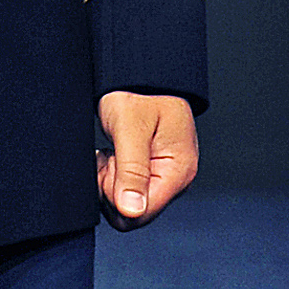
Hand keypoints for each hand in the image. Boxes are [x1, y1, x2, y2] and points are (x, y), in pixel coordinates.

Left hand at [96, 92, 197, 229]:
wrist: (141, 73)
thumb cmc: (140, 94)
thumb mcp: (130, 129)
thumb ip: (131, 172)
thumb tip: (132, 212)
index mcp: (179, 172)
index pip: (141, 214)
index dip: (116, 195)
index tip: (112, 164)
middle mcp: (176, 179)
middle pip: (132, 212)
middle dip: (111, 187)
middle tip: (111, 154)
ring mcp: (164, 177)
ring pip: (125, 202)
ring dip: (109, 180)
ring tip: (113, 150)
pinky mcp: (152, 173)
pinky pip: (125, 190)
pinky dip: (112, 175)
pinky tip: (114, 153)